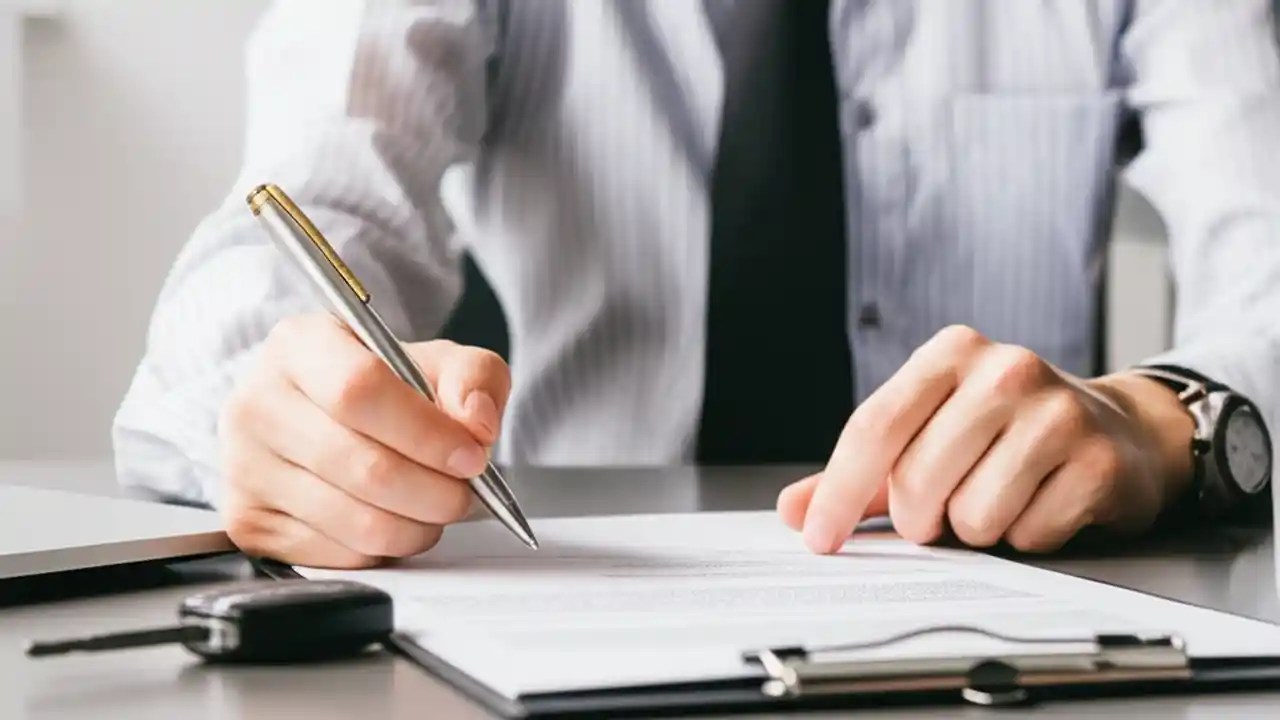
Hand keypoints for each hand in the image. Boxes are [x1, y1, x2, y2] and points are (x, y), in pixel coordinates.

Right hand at [218, 313, 509, 567]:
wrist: (320, 414)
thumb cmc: (381, 387)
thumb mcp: (438, 361)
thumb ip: (474, 378)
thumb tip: (477, 423)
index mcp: (299, 346)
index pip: (359, 391)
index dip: (426, 433)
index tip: (471, 456)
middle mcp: (258, 403)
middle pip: (363, 467)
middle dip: (436, 491)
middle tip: (464, 491)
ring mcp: (244, 467)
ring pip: (356, 523)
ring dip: (418, 526)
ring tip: (434, 505)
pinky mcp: (249, 522)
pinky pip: (340, 556)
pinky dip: (384, 548)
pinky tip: (392, 519)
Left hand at [778, 325, 1194, 553]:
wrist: (1118, 431)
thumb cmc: (1007, 434)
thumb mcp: (929, 434)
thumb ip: (859, 473)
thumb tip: (794, 510)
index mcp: (950, 354)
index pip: (875, 426)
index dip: (839, 490)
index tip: (818, 538)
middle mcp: (1004, 370)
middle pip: (917, 479)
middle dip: (920, 518)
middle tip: (942, 512)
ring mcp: (1057, 412)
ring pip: (973, 515)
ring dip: (977, 528)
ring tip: (1001, 498)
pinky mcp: (1098, 460)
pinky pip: (1029, 535)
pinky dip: (1026, 537)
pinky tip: (1042, 504)